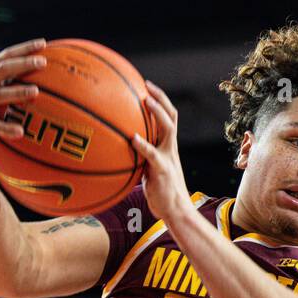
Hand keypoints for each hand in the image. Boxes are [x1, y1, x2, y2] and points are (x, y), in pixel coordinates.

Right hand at [0, 38, 45, 147]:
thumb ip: (5, 77)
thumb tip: (35, 70)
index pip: (5, 56)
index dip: (24, 49)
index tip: (43, 43)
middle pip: (2, 69)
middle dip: (23, 64)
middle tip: (43, 62)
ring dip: (17, 92)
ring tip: (36, 91)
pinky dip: (6, 128)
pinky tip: (21, 131)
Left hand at [131, 80, 191, 224]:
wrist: (176, 211)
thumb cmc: (160, 193)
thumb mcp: (149, 171)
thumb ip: (141, 159)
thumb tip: (122, 150)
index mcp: (168, 147)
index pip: (169, 118)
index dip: (160, 101)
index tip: (147, 87)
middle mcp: (171, 148)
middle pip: (171, 116)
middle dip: (160, 98)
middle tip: (146, 85)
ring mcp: (168, 158)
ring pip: (168, 128)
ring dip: (157, 113)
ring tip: (146, 101)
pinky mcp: (162, 170)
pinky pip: (153, 154)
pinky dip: (143, 144)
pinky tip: (133, 137)